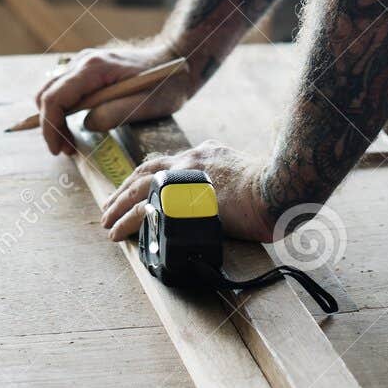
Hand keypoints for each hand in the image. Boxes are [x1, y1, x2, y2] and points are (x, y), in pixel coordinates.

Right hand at [34, 37, 196, 156]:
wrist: (177, 60)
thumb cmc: (166, 84)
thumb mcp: (146, 105)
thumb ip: (114, 114)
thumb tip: (87, 123)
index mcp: (94, 68)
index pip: (55, 98)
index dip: (50, 127)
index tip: (58, 149)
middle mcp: (83, 61)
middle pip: (46, 94)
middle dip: (50, 125)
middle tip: (65, 150)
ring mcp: (84, 62)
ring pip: (51, 91)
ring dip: (54, 118)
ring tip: (70, 142)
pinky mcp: (88, 69)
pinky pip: (64, 89)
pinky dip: (62, 110)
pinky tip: (75, 126)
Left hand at [100, 141, 272, 243]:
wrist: (280, 187)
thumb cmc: (275, 190)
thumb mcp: (250, 179)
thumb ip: (235, 187)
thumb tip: (238, 207)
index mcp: (207, 154)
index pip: (169, 163)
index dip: (148, 176)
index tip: (136, 187)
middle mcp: (191, 159)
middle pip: (146, 171)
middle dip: (124, 188)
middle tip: (109, 204)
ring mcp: (184, 175)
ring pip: (139, 187)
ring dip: (118, 205)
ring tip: (107, 222)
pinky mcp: (181, 195)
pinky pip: (144, 208)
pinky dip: (127, 220)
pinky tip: (118, 232)